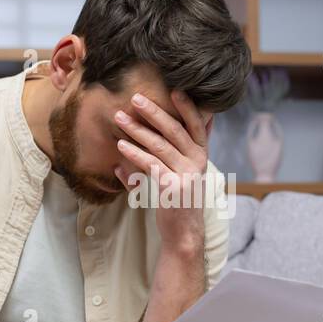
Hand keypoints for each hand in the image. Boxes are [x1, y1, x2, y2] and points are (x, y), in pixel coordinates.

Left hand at [112, 89, 213, 252]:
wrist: (184, 231)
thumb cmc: (182, 197)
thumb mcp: (190, 170)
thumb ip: (190, 147)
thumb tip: (203, 117)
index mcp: (201, 154)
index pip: (197, 125)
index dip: (187, 107)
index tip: (174, 89)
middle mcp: (197, 162)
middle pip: (175, 130)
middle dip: (153, 112)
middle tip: (134, 98)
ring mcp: (187, 175)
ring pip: (159, 145)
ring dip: (137, 130)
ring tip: (120, 119)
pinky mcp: (173, 187)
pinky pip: (150, 165)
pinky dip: (134, 154)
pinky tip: (121, 146)